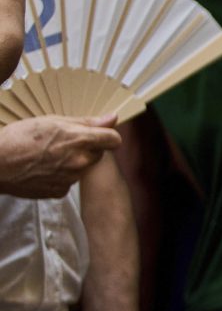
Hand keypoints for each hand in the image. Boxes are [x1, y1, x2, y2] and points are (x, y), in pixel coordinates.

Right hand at [0, 116, 120, 199]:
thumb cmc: (19, 138)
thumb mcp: (51, 121)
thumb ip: (85, 122)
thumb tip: (112, 119)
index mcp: (80, 141)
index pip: (114, 140)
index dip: (107, 135)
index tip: (100, 134)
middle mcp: (80, 162)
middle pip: (98, 154)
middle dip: (86, 148)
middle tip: (62, 142)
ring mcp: (71, 179)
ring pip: (81, 168)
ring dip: (72, 161)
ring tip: (47, 155)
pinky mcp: (59, 191)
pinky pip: (67, 181)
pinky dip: (59, 175)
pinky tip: (42, 168)